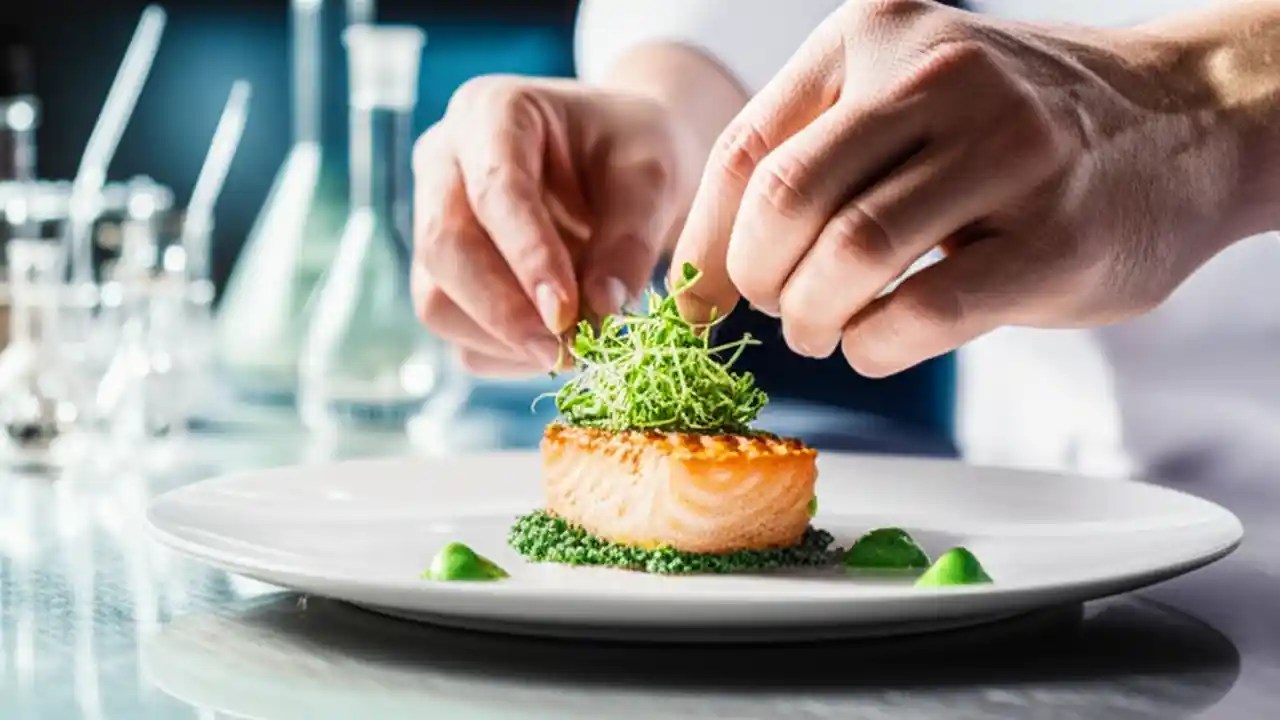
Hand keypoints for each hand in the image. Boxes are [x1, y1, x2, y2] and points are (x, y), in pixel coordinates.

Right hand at [413, 76, 683, 374]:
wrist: (618, 160)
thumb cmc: (631, 152)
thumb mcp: (653, 177)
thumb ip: (631, 239)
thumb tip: (601, 310)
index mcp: (493, 112)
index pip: (495, 190)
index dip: (527, 257)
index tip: (566, 313)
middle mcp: (444, 161)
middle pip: (445, 246)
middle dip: (504, 311)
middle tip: (566, 352)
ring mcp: (431, 218)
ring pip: (436, 297)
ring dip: (502, 339)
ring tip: (574, 348)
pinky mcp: (439, 271)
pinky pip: (454, 328)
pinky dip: (501, 352)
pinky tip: (554, 345)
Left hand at [672, 0, 1241, 376]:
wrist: (1184, 117)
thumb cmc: (1015, 128)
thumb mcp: (907, 94)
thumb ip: (816, 151)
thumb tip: (708, 265)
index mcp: (877, 35)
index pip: (747, 149)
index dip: (705, 243)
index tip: (697, 301)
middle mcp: (938, 75)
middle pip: (786, 199)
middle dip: (757, 281)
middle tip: (776, 311)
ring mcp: (1007, 152)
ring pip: (849, 255)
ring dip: (813, 319)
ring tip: (825, 330)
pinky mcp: (1057, 239)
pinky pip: (922, 312)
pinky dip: (875, 346)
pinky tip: (879, 343)